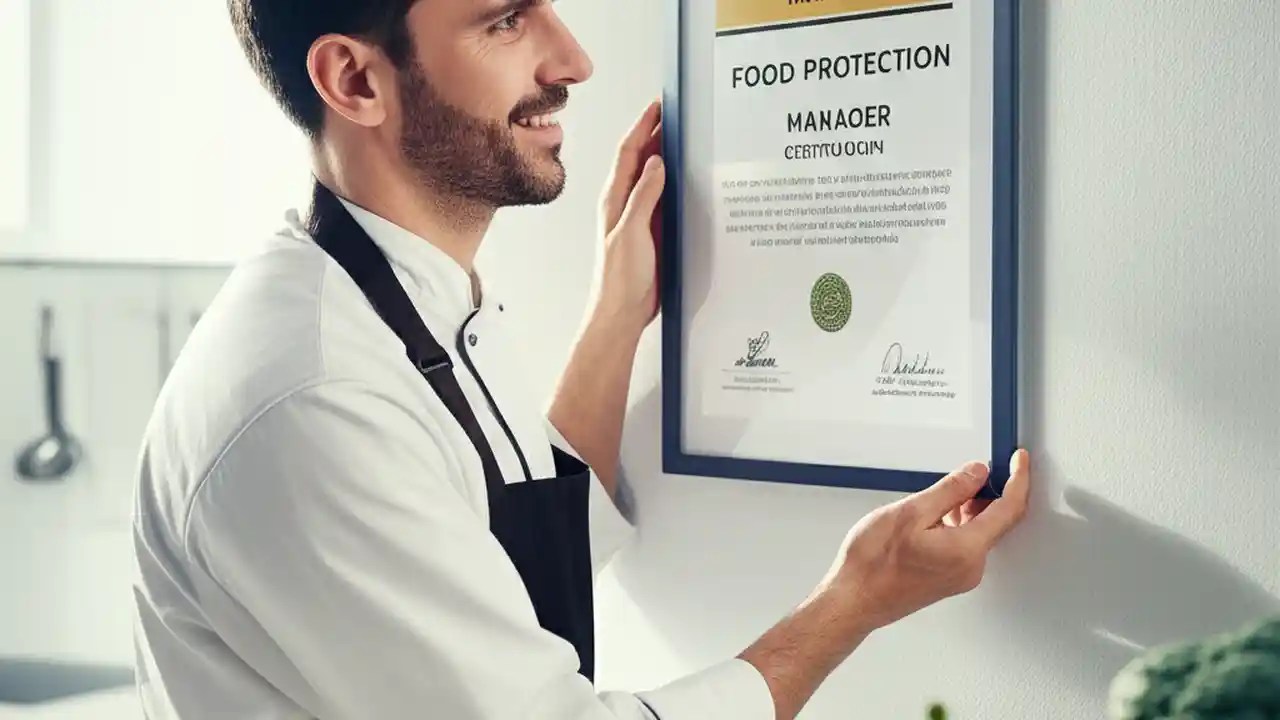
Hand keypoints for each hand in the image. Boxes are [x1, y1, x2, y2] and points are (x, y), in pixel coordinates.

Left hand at [594, 99, 664, 333]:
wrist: (622, 313)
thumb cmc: (618, 278)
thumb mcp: (631, 232)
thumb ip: (644, 196)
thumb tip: (656, 162)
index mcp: (615, 199)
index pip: (629, 152)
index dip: (643, 125)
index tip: (659, 105)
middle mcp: (625, 204)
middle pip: (642, 159)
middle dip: (657, 133)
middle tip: (678, 113)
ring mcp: (639, 217)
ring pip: (654, 177)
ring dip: (668, 156)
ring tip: (685, 136)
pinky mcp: (652, 231)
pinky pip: (665, 198)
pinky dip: (676, 183)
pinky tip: (689, 178)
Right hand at [822, 449, 1031, 633]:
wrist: (853, 600)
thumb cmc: (872, 563)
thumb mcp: (910, 512)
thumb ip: (951, 490)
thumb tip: (978, 473)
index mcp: (967, 550)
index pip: (1009, 508)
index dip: (1018, 478)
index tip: (1018, 459)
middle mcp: (971, 567)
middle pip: (997, 521)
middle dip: (990, 492)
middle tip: (971, 471)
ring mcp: (961, 576)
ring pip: (980, 532)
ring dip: (970, 508)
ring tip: (942, 494)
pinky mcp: (949, 578)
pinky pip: (966, 545)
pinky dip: (959, 524)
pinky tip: (936, 515)